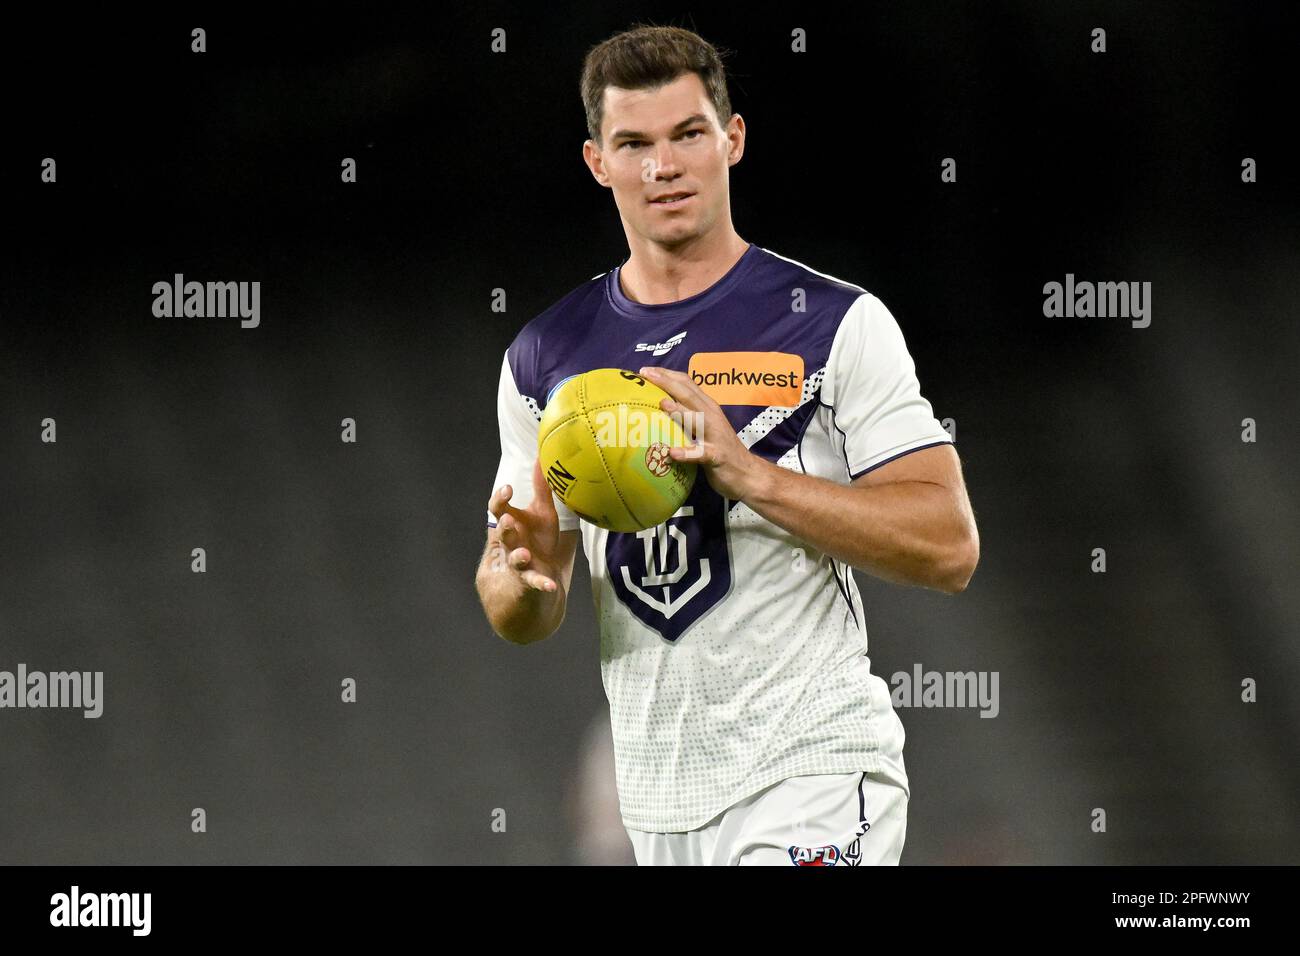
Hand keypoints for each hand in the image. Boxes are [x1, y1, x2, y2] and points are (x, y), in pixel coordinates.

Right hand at [487, 457, 564, 592]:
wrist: (538, 578)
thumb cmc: (538, 541)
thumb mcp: (542, 514)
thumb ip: (541, 490)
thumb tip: (542, 458)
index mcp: (511, 525)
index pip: (498, 510)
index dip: (499, 500)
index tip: (507, 489)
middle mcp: (511, 543)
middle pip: (503, 534)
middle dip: (504, 527)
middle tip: (507, 519)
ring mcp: (519, 564)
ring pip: (515, 559)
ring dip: (518, 556)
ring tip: (524, 553)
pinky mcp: (531, 580)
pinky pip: (535, 583)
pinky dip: (542, 584)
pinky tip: (551, 586)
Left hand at [638, 365, 766, 501]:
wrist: (746, 473)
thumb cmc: (718, 449)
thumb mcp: (703, 427)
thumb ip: (686, 415)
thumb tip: (659, 406)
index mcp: (707, 407)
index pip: (687, 384)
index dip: (666, 374)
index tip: (644, 370)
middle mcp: (711, 416)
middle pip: (689, 394)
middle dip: (667, 382)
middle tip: (646, 374)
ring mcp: (715, 435)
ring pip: (697, 419)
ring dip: (680, 411)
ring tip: (662, 404)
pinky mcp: (716, 456)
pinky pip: (701, 454)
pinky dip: (687, 453)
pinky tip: (673, 453)